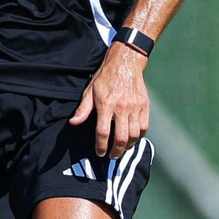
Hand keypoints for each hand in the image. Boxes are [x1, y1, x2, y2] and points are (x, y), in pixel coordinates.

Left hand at [70, 43, 149, 158]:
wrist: (125, 63)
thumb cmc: (105, 77)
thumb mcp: (90, 91)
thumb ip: (83, 109)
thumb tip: (74, 122)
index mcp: (106, 104)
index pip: (103, 132)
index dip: (101, 146)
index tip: (100, 153)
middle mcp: (122, 107)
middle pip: (121, 138)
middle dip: (116, 151)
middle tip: (112, 156)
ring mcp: (135, 107)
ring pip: (134, 135)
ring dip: (128, 146)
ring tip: (121, 149)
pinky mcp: (145, 106)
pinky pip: (144, 127)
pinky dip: (139, 136)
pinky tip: (132, 138)